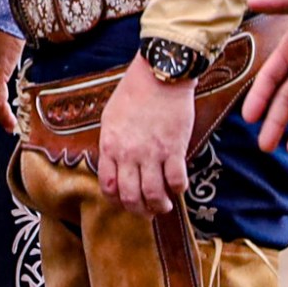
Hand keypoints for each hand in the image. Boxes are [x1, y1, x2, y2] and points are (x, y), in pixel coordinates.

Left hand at [99, 55, 194, 215]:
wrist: (160, 74)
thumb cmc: (134, 92)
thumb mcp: (110, 118)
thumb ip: (111, 143)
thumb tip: (114, 164)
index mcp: (109, 146)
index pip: (108, 186)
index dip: (116, 200)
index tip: (125, 202)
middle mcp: (128, 154)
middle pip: (130, 196)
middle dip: (139, 210)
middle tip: (147, 212)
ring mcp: (152, 153)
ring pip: (154, 194)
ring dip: (159, 206)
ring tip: (164, 205)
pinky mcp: (174, 148)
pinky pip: (176, 180)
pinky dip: (178, 189)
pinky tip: (179, 187)